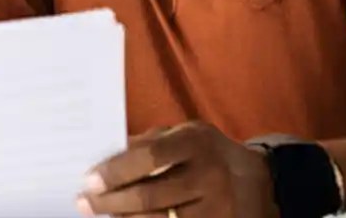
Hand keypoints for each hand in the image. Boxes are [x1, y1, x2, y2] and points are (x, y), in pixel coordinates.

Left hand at [77, 121, 276, 217]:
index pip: (150, 157)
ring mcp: (217, 209)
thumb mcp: (185, 135)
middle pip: (150, 196)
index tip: (89, 180)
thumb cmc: (208, 153)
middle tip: (84, 204)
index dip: (116, 171)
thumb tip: (105, 159)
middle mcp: (210, 176)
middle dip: (111, 202)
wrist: (261, 182)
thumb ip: (148, 143)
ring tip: (102, 215)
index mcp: (197, 143)